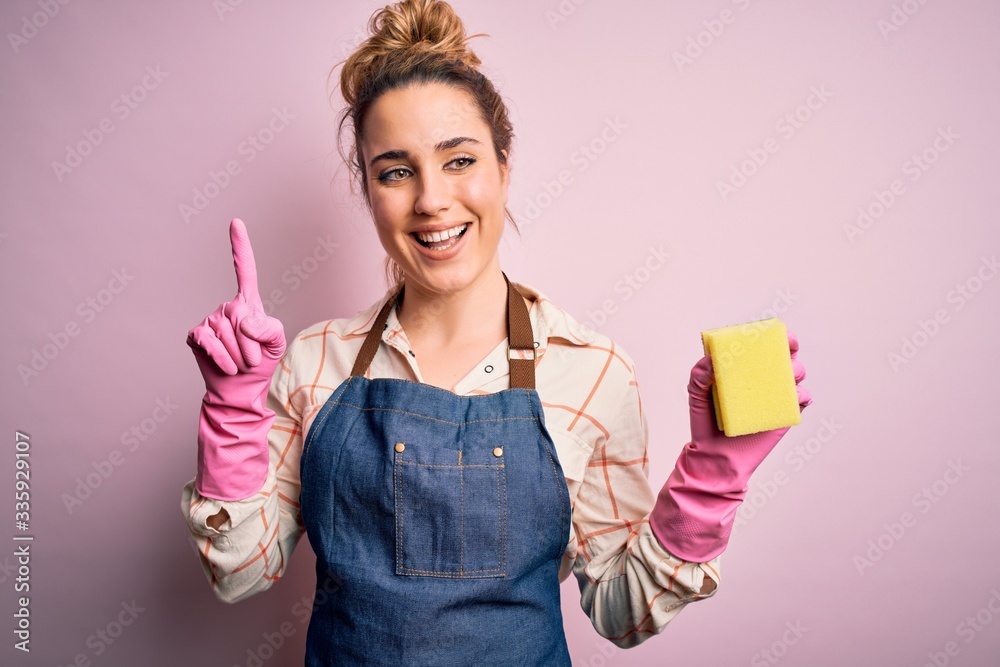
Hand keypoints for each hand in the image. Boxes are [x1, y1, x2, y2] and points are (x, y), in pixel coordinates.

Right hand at [186, 219, 286, 500]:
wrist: (238, 392)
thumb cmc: (260, 365)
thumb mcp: (276, 344)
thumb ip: (268, 328)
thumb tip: (244, 318)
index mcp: (249, 304)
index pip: (245, 270)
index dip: (239, 246)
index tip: (235, 221)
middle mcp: (227, 307)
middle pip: (239, 316)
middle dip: (250, 344)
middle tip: (252, 360)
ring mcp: (210, 320)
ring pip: (226, 332)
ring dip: (238, 355)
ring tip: (239, 364)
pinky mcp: (196, 335)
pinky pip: (209, 341)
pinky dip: (221, 358)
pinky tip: (225, 366)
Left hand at [649, 330, 811, 561]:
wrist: (715, 458)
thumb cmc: (706, 424)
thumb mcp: (697, 396)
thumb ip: (699, 376)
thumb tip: (709, 360)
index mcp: (744, 371)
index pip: (764, 348)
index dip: (777, 337)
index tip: (781, 333)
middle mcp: (762, 381)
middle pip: (785, 359)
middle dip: (791, 352)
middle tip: (786, 353)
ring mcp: (774, 398)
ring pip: (796, 377)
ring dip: (797, 371)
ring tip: (787, 376)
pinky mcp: (783, 416)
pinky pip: (801, 402)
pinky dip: (803, 396)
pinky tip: (795, 397)